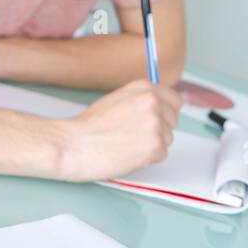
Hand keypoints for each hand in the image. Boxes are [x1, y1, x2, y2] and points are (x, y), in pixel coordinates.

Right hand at [57, 79, 183, 181]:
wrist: (73, 144)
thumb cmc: (90, 126)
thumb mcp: (118, 100)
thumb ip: (142, 100)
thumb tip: (163, 108)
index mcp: (145, 88)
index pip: (175, 100)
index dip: (165, 113)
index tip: (154, 121)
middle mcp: (154, 102)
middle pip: (173, 121)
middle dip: (159, 130)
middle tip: (134, 136)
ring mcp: (156, 124)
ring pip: (168, 139)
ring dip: (152, 145)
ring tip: (126, 144)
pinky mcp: (155, 147)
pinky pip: (161, 155)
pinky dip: (148, 159)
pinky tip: (128, 154)